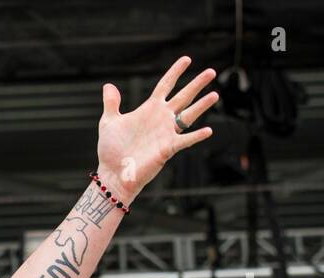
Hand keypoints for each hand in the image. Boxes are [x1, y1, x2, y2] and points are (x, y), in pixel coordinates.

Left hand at [96, 56, 218, 203]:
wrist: (113, 173)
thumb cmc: (111, 150)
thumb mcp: (109, 122)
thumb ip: (111, 104)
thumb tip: (108, 85)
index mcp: (149, 109)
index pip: (166, 85)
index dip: (176, 72)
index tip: (187, 59)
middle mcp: (161, 118)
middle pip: (183, 97)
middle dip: (197, 84)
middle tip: (211, 71)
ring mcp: (166, 133)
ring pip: (189, 116)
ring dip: (202, 106)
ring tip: (215, 95)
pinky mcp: (167, 149)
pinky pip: (185, 141)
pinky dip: (196, 136)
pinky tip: (208, 130)